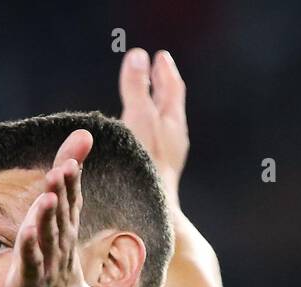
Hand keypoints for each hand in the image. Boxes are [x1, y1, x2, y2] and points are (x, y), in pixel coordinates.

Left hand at [6, 128, 93, 286]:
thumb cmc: (54, 253)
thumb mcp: (60, 214)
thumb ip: (68, 176)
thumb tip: (85, 133)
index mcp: (66, 225)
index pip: (70, 200)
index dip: (71, 182)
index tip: (72, 160)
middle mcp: (59, 241)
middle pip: (60, 214)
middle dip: (61, 192)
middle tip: (61, 170)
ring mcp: (47, 262)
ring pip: (48, 236)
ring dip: (47, 216)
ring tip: (46, 196)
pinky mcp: (30, 279)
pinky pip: (31, 261)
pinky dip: (30, 247)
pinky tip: (28, 231)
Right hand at [119, 47, 187, 207]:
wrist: (147, 217)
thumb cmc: (145, 167)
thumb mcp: (140, 119)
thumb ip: (138, 88)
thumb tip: (138, 54)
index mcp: (173, 126)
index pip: (172, 90)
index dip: (165, 72)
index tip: (160, 57)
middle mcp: (172, 144)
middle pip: (168, 108)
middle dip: (160, 89)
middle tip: (154, 71)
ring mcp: (162, 162)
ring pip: (159, 129)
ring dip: (150, 112)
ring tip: (140, 104)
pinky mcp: (149, 178)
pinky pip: (147, 147)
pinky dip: (140, 134)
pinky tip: (128, 142)